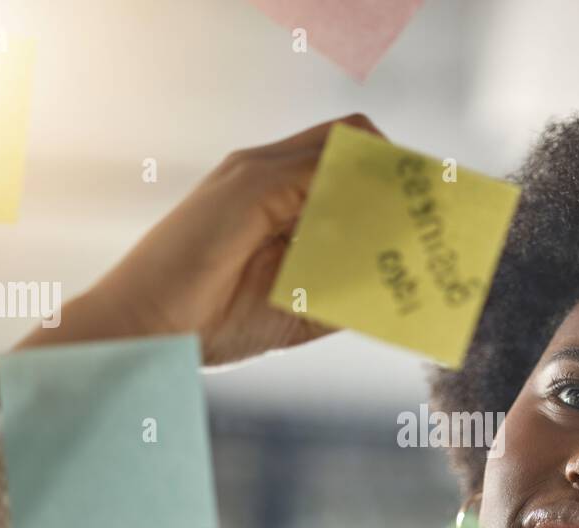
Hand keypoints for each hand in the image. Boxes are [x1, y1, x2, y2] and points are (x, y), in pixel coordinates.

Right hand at [0, 112, 386, 383]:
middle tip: (434, 225)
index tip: (423, 226)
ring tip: (418, 234)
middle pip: (354, 142)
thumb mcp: (296, 310)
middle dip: (400, 179)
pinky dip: (362, 199)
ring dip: (388, 187)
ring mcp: (256, 173)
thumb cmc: (207, 324)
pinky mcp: (250, 186)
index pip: (347, 162)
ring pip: (347, 149)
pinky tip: (382, 238)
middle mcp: (266, 172)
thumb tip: (395, 298)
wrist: (145, 333)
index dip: (390, 186)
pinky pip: (325, 172)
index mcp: (273, 195)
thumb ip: (342, 295)